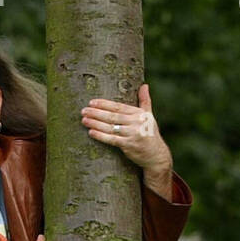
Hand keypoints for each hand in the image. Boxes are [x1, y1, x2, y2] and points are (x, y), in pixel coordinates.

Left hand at [81, 83, 172, 198]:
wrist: (156, 155)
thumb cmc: (150, 134)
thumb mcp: (149, 116)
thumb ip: (145, 101)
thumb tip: (145, 85)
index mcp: (139, 114)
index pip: (118, 107)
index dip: (104, 104)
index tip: (92, 102)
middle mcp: (136, 123)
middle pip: (112, 116)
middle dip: (96, 113)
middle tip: (84, 110)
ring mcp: (132, 134)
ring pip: (110, 127)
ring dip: (96, 123)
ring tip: (84, 120)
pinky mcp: (128, 145)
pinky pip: (111, 139)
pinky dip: (100, 136)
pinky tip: (91, 132)